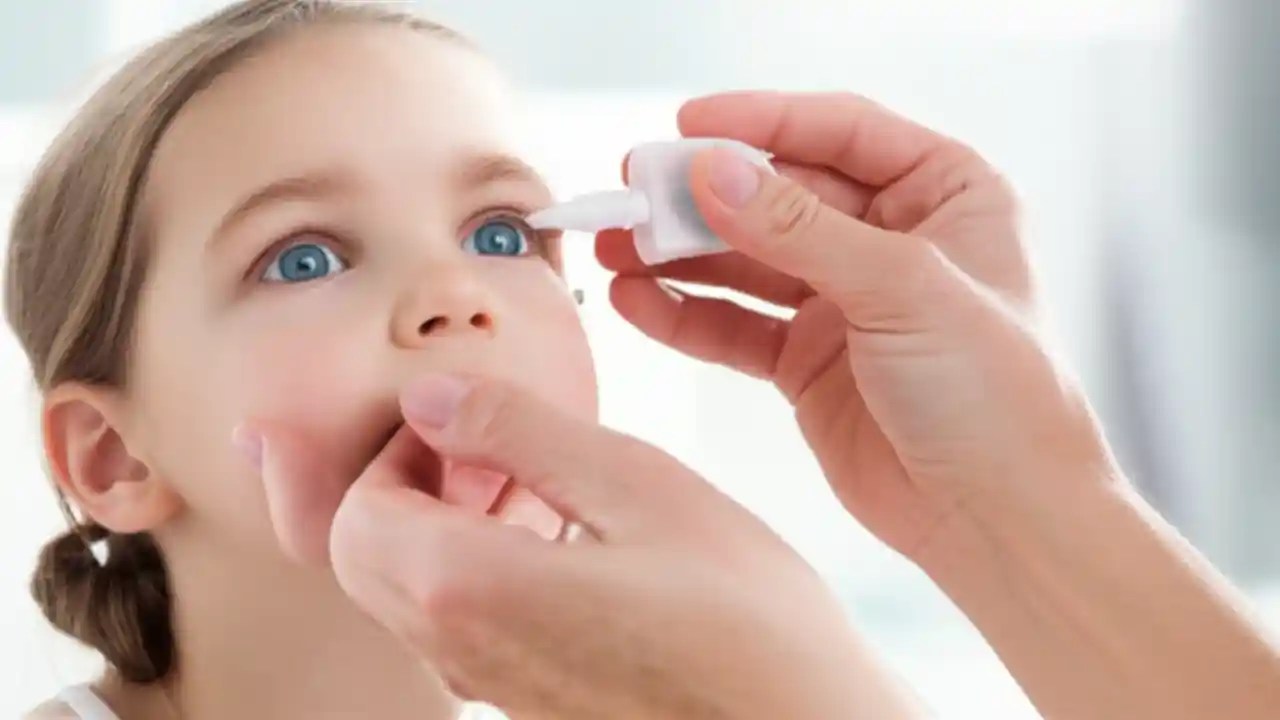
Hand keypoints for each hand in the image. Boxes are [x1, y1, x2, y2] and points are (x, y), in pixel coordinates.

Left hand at [262, 375, 924, 718]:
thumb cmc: (744, 618)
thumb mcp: (639, 486)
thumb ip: (518, 431)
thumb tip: (431, 396)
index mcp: (470, 589)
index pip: (356, 510)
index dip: (396, 447)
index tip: (464, 419)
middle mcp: (460, 652)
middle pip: (360, 555)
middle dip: (401, 484)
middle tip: (483, 446)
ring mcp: (490, 687)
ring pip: (400, 592)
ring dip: (432, 525)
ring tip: (525, 484)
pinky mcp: (524, 702)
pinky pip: (452, 626)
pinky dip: (466, 568)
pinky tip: (552, 539)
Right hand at [598, 90, 1114, 558]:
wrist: (1001, 521)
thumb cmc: (997, 395)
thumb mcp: (902, 288)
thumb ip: (799, 230)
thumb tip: (710, 172)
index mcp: (947, 194)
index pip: (841, 134)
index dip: (762, 122)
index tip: (688, 124)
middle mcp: (893, 241)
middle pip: (781, 196)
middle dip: (706, 195)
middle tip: (636, 188)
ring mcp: (846, 304)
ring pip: (748, 261)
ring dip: (683, 254)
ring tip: (617, 246)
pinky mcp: (809, 364)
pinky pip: (736, 325)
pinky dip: (687, 314)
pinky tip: (638, 301)